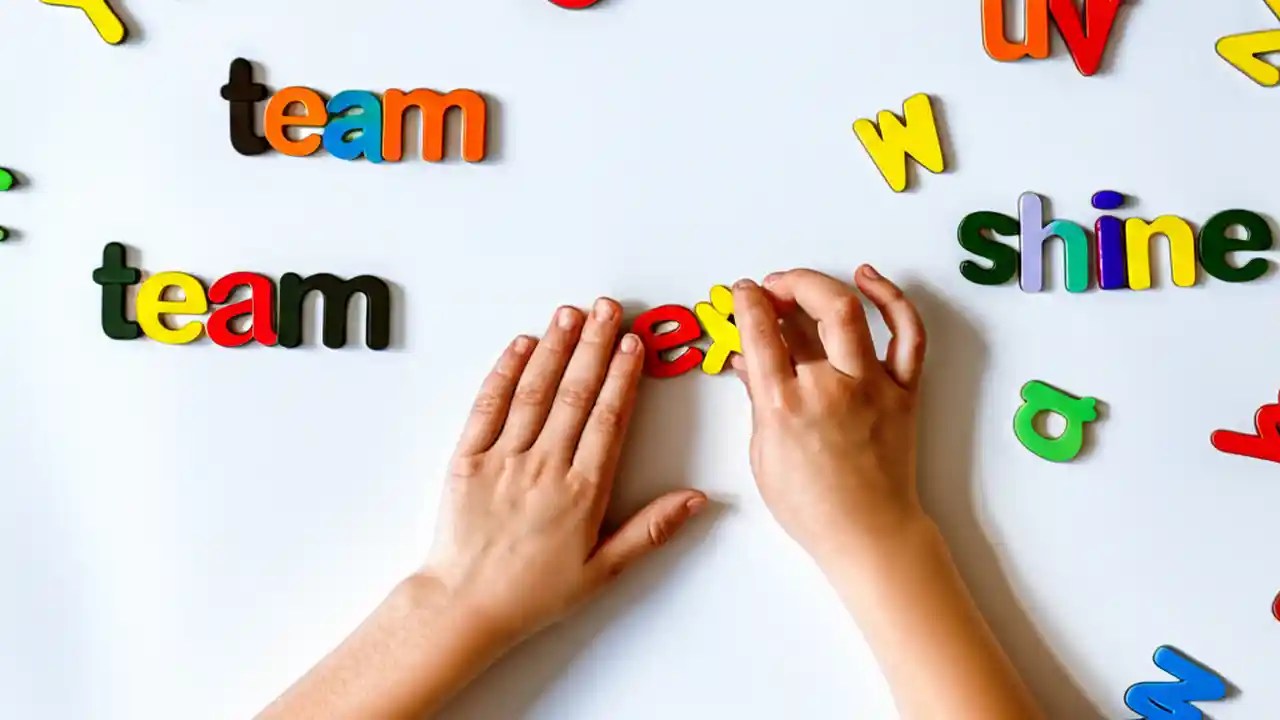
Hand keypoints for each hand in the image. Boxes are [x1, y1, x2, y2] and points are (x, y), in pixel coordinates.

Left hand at [425, 300, 706, 644]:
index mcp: (582, 493)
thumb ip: (651, 530)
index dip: (624, 376)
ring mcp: (503, 459)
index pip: (608, 418)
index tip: (635, 344)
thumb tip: (697, 500)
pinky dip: (505, 371)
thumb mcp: (604, 571)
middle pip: (575, 393)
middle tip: (610, 309)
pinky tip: (521, 345)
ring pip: (534, 390)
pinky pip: (489, 406)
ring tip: (572, 313)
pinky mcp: (467, 459)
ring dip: (556, 346)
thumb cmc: (532, 594)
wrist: (464, 607)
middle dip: (595, 344)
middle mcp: (544, 468)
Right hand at [730, 266, 927, 566]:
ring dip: (824, 285)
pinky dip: (892, 299)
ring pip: (852, 312)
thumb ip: (759, 400)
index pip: (762, 332)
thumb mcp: (764, 453)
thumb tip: (749, 361)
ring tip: (805, 284)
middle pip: (814, 306)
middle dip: (788, 283)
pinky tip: (869, 279)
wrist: (869, 535)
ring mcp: (872, 386)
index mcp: (786, 406)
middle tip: (772, 287)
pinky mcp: (903, 392)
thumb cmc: (814, 506)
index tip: (743, 292)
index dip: (749, 302)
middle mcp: (830, 388)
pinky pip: (907, 334)